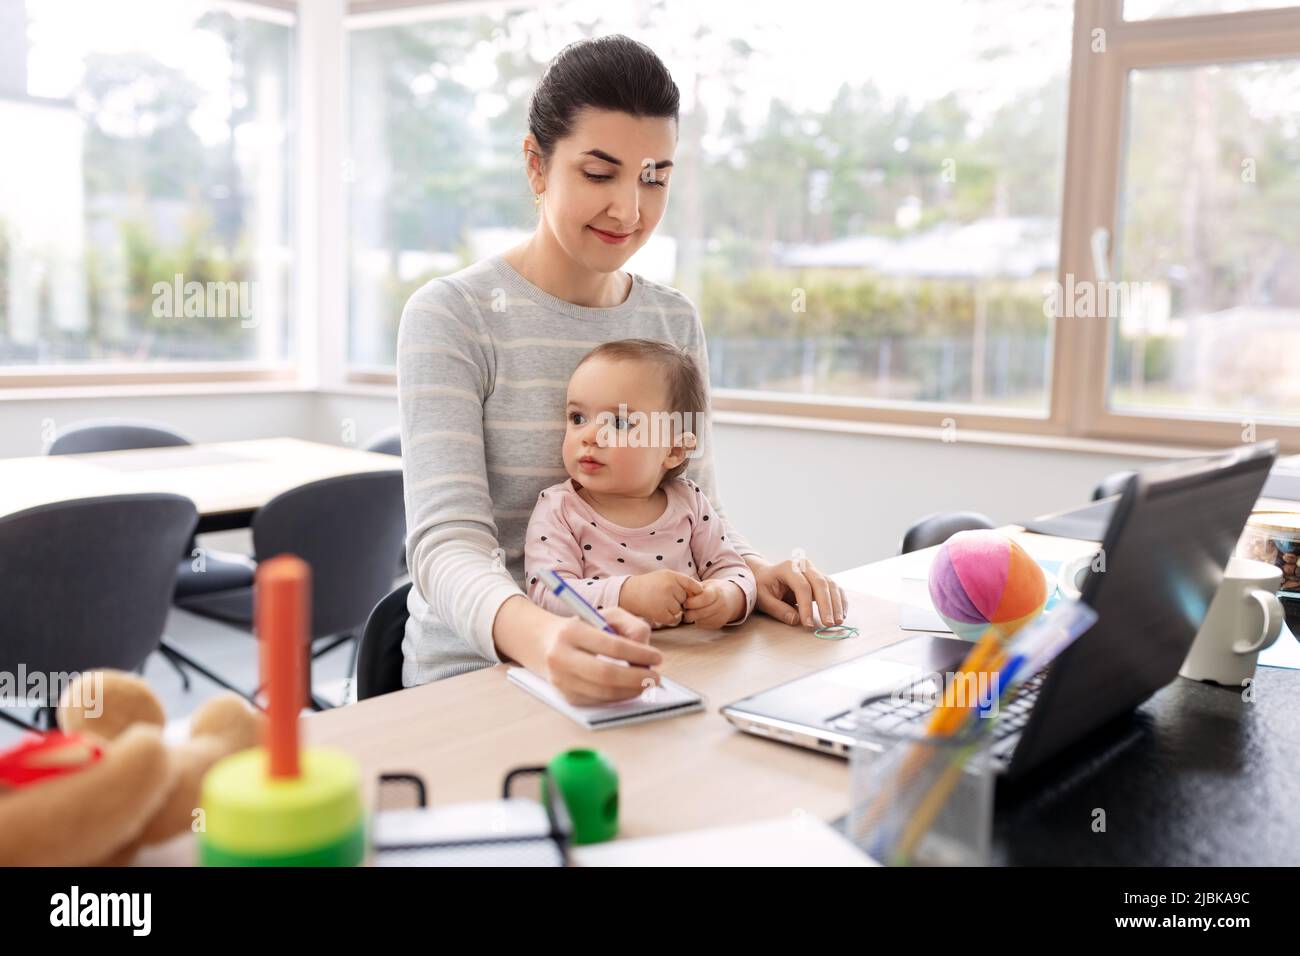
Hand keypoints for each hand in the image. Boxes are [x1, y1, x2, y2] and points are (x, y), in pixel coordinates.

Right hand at [537, 606, 661, 705]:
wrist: (546, 644)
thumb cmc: (585, 628)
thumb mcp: (607, 616)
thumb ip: (631, 626)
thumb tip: (644, 650)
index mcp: (572, 631)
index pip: (612, 646)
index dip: (639, 654)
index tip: (657, 657)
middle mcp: (561, 657)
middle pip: (606, 674)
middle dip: (637, 678)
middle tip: (656, 677)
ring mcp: (561, 680)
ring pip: (604, 692)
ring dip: (632, 690)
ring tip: (646, 683)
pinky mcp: (567, 696)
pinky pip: (599, 701)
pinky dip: (620, 697)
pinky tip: (630, 689)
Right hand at [619, 570, 703, 627]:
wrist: (628, 593)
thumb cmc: (648, 584)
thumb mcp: (665, 575)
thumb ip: (681, 581)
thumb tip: (700, 592)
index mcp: (672, 576)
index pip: (693, 585)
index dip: (695, 592)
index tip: (690, 595)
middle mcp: (670, 587)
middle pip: (686, 599)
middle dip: (678, 600)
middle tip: (664, 597)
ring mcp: (665, 601)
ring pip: (679, 610)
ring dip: (672, 610)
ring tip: (658, 603)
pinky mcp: (660, 613)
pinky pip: (673, 619)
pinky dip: (667, 618)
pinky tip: (658, 611)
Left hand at [682, 579, 745, 627]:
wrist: (730, 598)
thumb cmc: (713, 590)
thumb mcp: (705, 585)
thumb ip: (694, 588)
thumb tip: (680, 593)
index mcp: (717, 592)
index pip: (704, 599)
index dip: (692, 602)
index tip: (685, 602)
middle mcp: (722, 605)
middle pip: (701, 612)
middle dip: (689, 611)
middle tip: (684, 608)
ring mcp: (721, 616)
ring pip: (701, 620)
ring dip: (693, 617)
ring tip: (691, 610)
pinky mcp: (719, 624)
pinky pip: (703, 625)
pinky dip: (698, 621)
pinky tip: (698, 615)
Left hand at [747, 555, 846, 627]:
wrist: (766, 576)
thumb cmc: (763, 587)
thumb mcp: (762, 598)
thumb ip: (777, 609)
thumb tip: (796, 620)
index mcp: (788, 567)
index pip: (802, 586)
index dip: (806, 606)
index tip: (808, 624)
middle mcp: (804, 566)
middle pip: (821, 583)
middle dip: (827, 605)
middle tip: (829, 624)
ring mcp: (814, 572)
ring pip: (831, 585)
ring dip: (836, 604)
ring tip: (837, 622)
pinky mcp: (821, 580)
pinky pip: (834, 589)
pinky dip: (840, 601)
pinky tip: (842, 615)